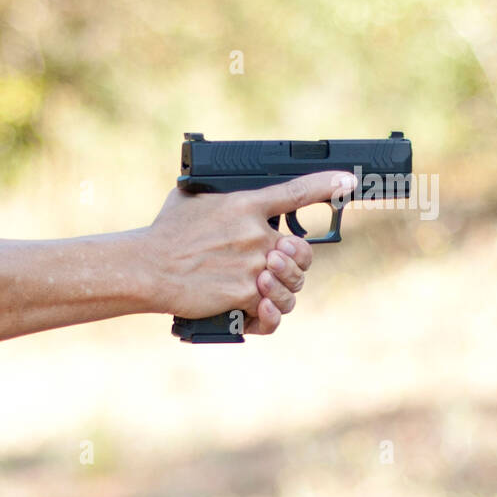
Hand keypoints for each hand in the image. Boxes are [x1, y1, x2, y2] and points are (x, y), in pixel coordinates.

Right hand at [146, 170, 355, 330]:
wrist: (148, 268)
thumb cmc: (162, 234)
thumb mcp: (189, 200)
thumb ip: (215, 195)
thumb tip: (214, 185)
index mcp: (245, 205)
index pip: (296, 192)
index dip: (328, 186)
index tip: (348, 182)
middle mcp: (256, 235)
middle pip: (302, 249)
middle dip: (295, 259)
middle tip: (276, 263)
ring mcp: (254, 266)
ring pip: (293, 283)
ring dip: (283, 286)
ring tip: (263, 285)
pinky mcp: (245, 295)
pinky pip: (273, 309)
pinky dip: (269, 313)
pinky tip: (263, 310)